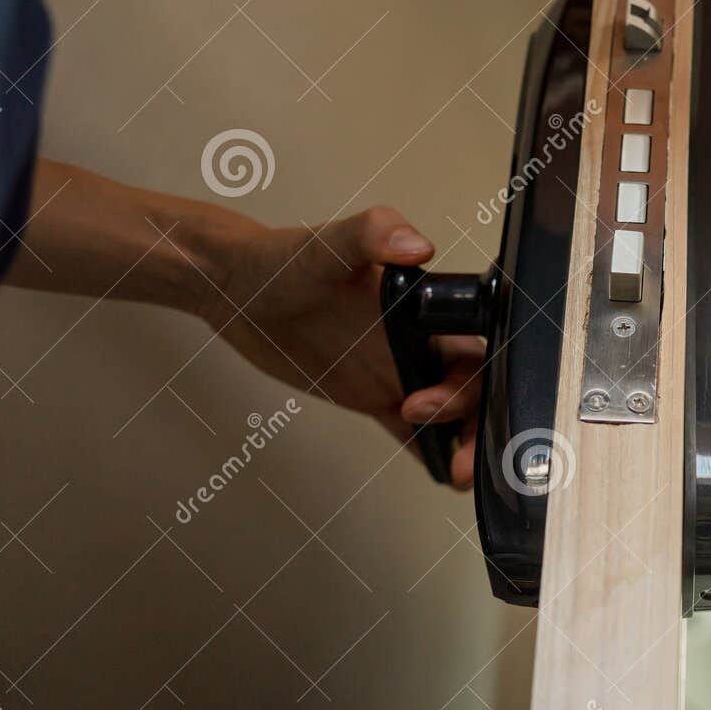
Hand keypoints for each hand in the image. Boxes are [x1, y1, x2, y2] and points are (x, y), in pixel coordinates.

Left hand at [205, 206, 483, 487]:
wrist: (236, 289)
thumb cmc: (281, 259)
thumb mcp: (327, 246)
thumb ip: (373, 233)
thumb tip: (417, 246)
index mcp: (423, 307)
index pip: (474, 347)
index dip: (473, 382)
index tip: (431, 404)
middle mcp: (418, 340)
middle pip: (470, 388)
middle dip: (473, 426)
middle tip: (458, 462)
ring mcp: (397, 371)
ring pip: (449, 416)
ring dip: (461, 445)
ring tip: (456, 475)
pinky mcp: (372, 396)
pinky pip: (413, 431)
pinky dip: (432, 453)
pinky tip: (441, 476)